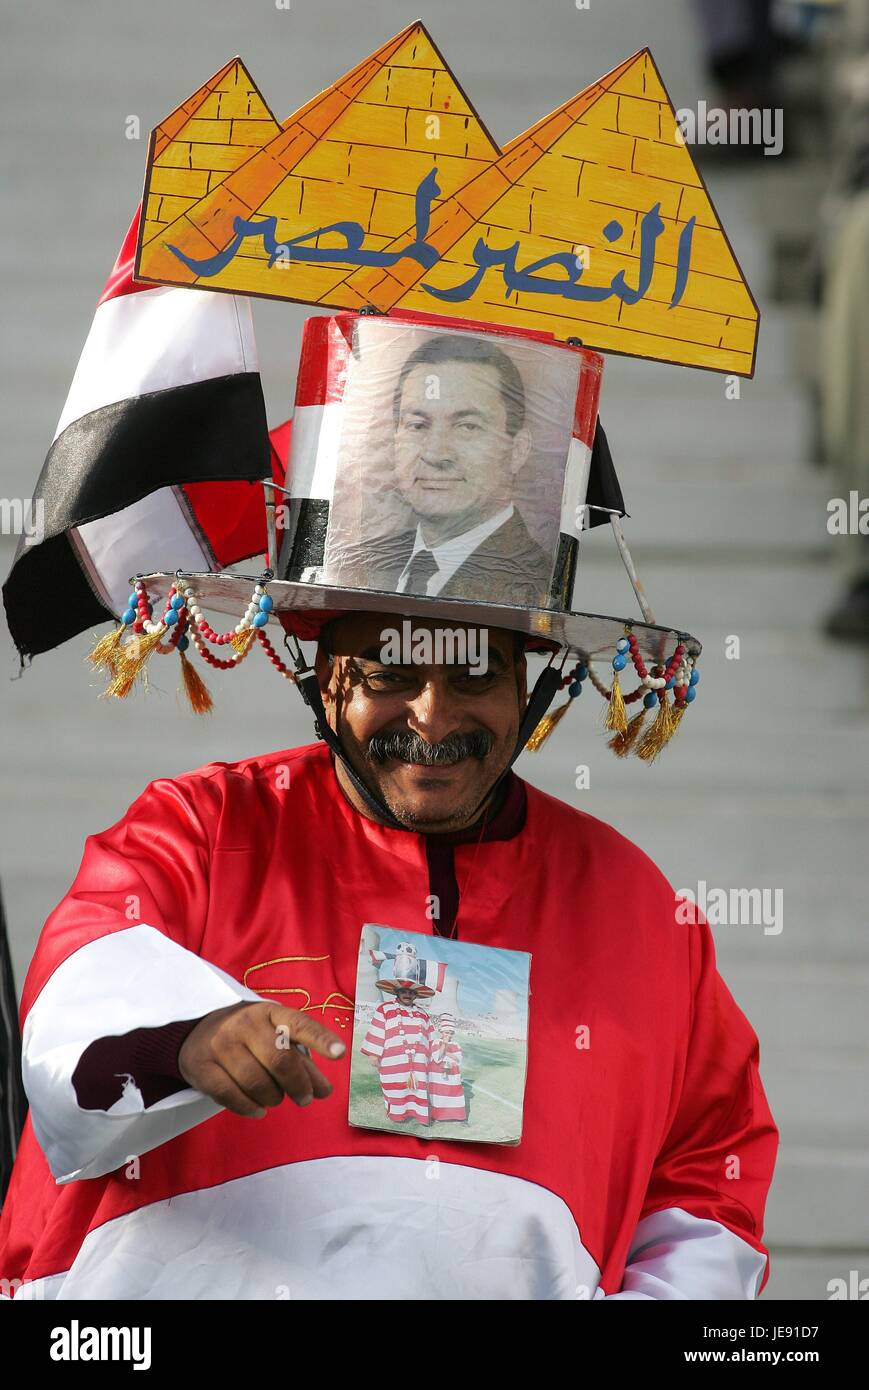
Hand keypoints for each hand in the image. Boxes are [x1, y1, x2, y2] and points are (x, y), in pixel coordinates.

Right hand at [178, 1001, 345, 1118]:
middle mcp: (244, 1023)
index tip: (340, 1054)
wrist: (196, 1032)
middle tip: (305, 1099)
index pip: (299, 1024)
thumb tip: (325, 1091)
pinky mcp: (201, 1066)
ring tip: (275, 1098)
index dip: (321, 1039)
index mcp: (270, 1011)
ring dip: (273, 1098)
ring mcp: (221, 1043)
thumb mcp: (276, 1038)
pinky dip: (250, 1108)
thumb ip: (303, 1062)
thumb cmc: (249, 1036)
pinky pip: (231, 1096)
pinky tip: (258, 1110)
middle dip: (298, 1085)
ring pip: (256, 1082)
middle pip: (280, 1060)